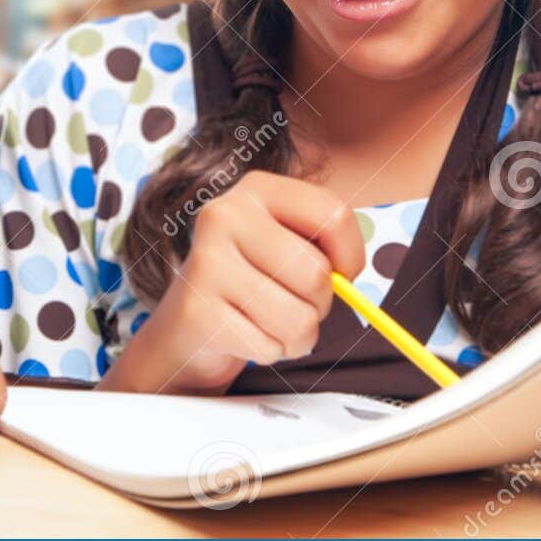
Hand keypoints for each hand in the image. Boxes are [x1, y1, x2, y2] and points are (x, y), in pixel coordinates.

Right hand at [103, 171, 364, 393]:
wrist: (189, 324)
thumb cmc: (256, 281)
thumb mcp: (290, 245)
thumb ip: (327, 249)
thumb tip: (347, 279)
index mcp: (257, 188)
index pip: (333, 214)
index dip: (351, 255)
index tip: (340, 272)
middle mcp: (224, 214)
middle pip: (317, 274)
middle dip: (319, 303)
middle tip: (293, 300)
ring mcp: (206, 261)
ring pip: (298, 319)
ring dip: (297, 335)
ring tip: (270, 321)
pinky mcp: (197, 309)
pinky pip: (269, 347)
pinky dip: (269, 352)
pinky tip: (246, 335)